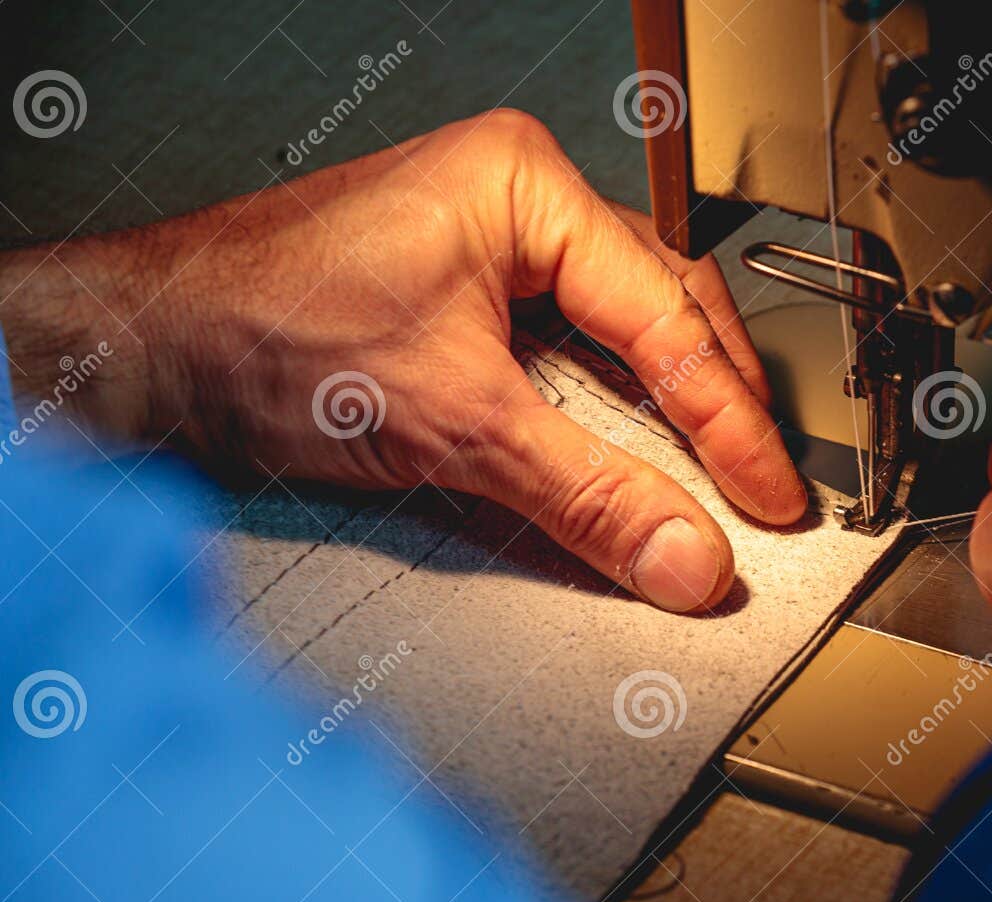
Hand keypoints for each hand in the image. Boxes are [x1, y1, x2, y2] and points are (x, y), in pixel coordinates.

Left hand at [0, 109, 806, 612]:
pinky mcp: (465, 294)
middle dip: (718, 400)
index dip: (729, 423)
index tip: (768, 496)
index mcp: (528, 186)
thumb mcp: (456, 423)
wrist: (154, 350)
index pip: (665, 319)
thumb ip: (586, 494)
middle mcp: (518, 199)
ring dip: (671, 401)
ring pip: (624, 324)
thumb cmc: (266, 330)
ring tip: (718, 468)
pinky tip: (633, 447)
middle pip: (665, 306)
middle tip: (760, 485)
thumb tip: (685, 555)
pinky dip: (611, 405)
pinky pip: (571, 346)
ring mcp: (491, 242)